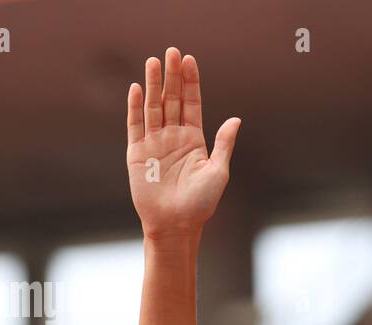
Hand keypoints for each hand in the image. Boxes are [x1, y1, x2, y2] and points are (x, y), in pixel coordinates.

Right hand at [126, 47, 240, 239]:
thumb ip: (224, 144)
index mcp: (194, 140)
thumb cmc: (201, 203)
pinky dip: (135, 107)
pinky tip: (137, 89)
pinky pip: (135, 126)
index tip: (190, 60)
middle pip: (172, 100)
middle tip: (172, 51)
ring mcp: (154, 143)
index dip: (191, 83)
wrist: (177, 225)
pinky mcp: (137, 153)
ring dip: (153, 85)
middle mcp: (173, 137)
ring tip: (154, 62)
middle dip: (172, 76)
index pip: (191, 104)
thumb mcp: (218, 171)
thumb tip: (236, 119)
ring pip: (153, 107)